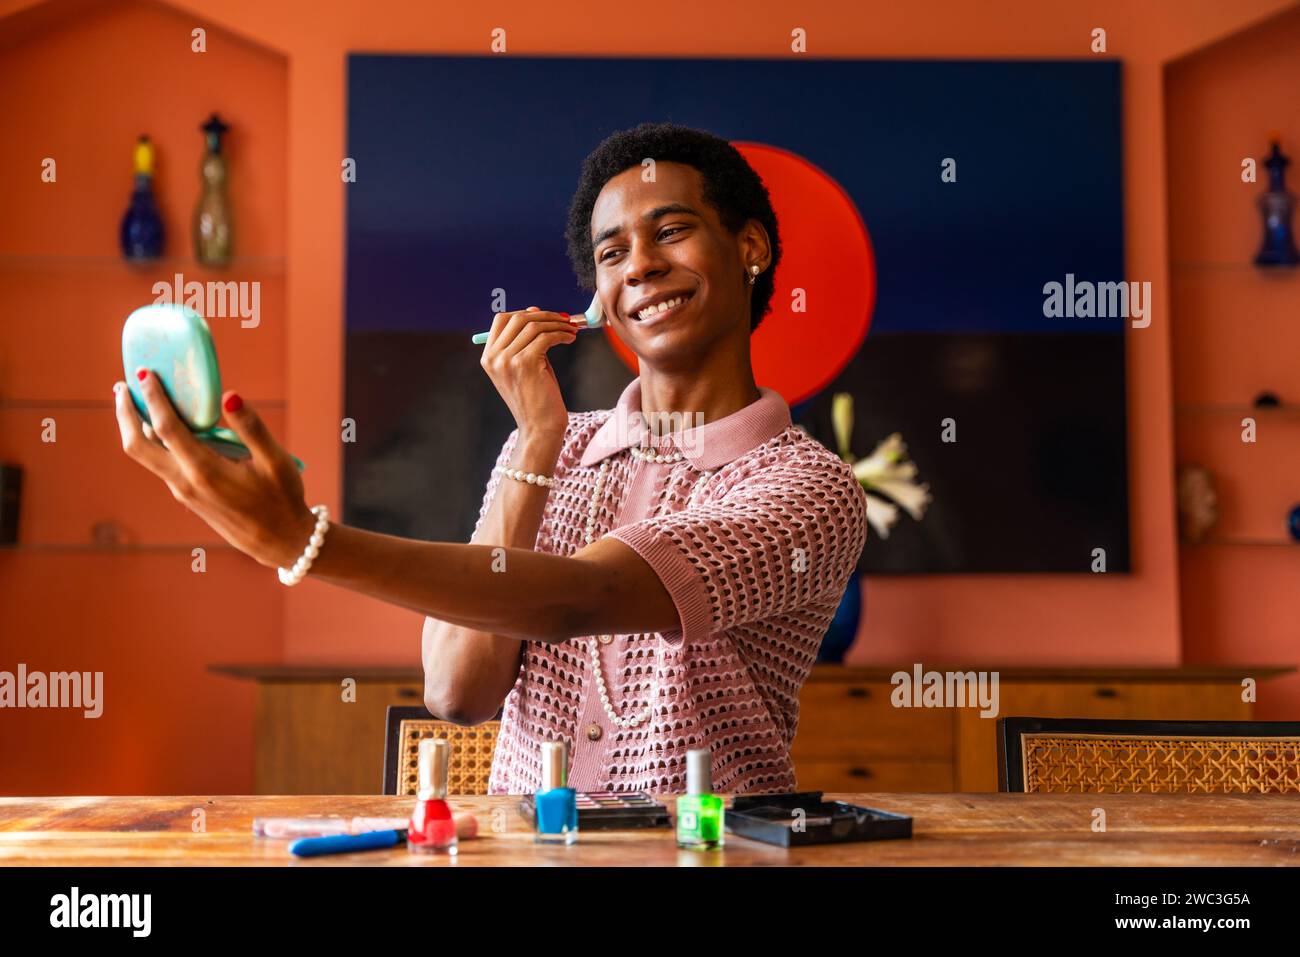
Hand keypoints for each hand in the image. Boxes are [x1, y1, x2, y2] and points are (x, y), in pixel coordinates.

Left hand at [113, 370, 316, 568]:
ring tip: (138, 400)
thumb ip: (252, 427)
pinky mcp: (188, 496)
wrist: (280, 542)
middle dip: (125, 414)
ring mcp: (183, 492)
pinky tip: (164, 428)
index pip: (167, 428)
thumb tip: (229, 394)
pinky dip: (154, 441)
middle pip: (136, 446)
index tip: (145, 373)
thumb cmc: (283, 500)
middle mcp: (185, 482)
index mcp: (205, 471)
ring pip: (146, 456)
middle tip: (122, 386)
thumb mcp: (276, 461)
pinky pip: (160, 463)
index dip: (153, 397)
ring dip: (136, 427)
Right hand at [479, 305, 578, 442]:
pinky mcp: (525, 364)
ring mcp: (507, 360)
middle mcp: (494, 357)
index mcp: (489, 357)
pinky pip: (546, 337)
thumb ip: (527, 341)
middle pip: (518, 318)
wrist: (540, 428)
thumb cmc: (536, 398)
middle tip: (565, 320)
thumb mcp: (526, 365)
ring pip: (534, 326)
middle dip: (545, 315)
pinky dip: (561, 334)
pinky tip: (570, 339)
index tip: (546, 316)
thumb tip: (535, 311)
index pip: (502, 320)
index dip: (526, 313)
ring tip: (572, 330)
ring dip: (557, 324)